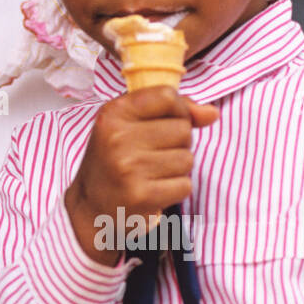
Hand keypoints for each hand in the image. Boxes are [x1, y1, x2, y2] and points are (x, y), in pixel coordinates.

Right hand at [64, 86, 218, 266]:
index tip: (164, 123)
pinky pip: (184, 185)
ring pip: (187, 159)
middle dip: (177, 143)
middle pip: (183, 129)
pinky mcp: (141, 196)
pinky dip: (174, 190)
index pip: (167, 96)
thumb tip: (212, 113)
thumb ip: (171, 111)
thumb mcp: (130, 125)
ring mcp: (129, 168)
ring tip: (152, 173)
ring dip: (176, 169)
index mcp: (114, 113)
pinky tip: (154, 190)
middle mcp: (118, 138)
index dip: (178, 110)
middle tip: (152, 155)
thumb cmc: (115, 159)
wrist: (91, 207)